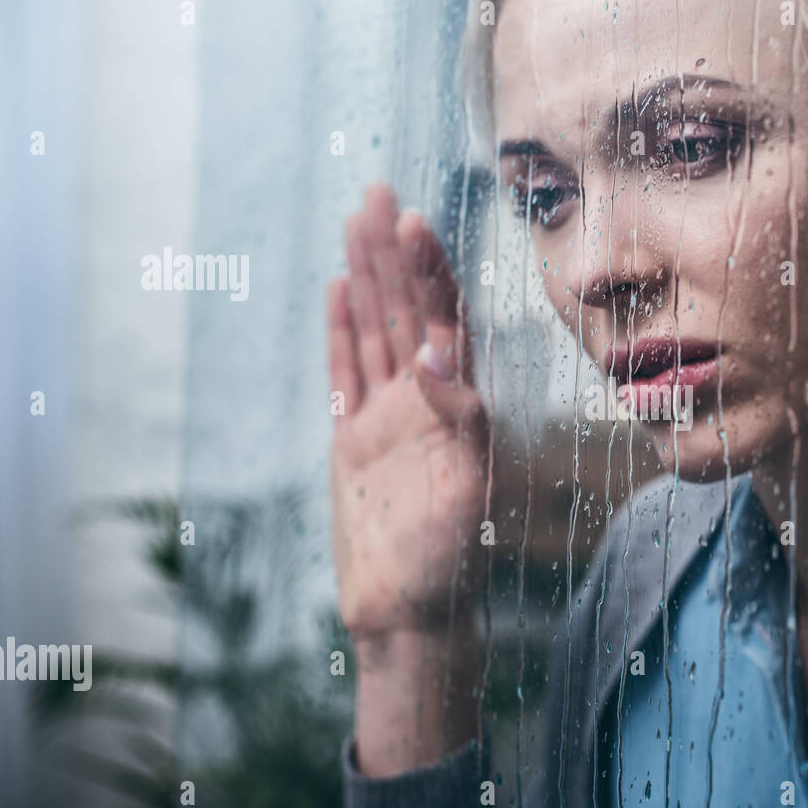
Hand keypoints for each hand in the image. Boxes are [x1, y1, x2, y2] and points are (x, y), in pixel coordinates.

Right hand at [328, 183, 487, 642]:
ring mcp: (387, 418)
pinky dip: (342, 331)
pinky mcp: (354, 442)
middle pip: (405, 312)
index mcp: (460, 406)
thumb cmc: (450, 563)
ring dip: (367, 276)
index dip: (430, 272)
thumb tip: (434, 354)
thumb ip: (457, 420)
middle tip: (377, 191)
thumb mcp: (466, 491)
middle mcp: (425, 401)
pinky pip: (345, 373)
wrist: (410, 617)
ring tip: (356, 219)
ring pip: (374, 332)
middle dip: (393, 253)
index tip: (414, 221)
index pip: (443, 322)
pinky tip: (340, 289)